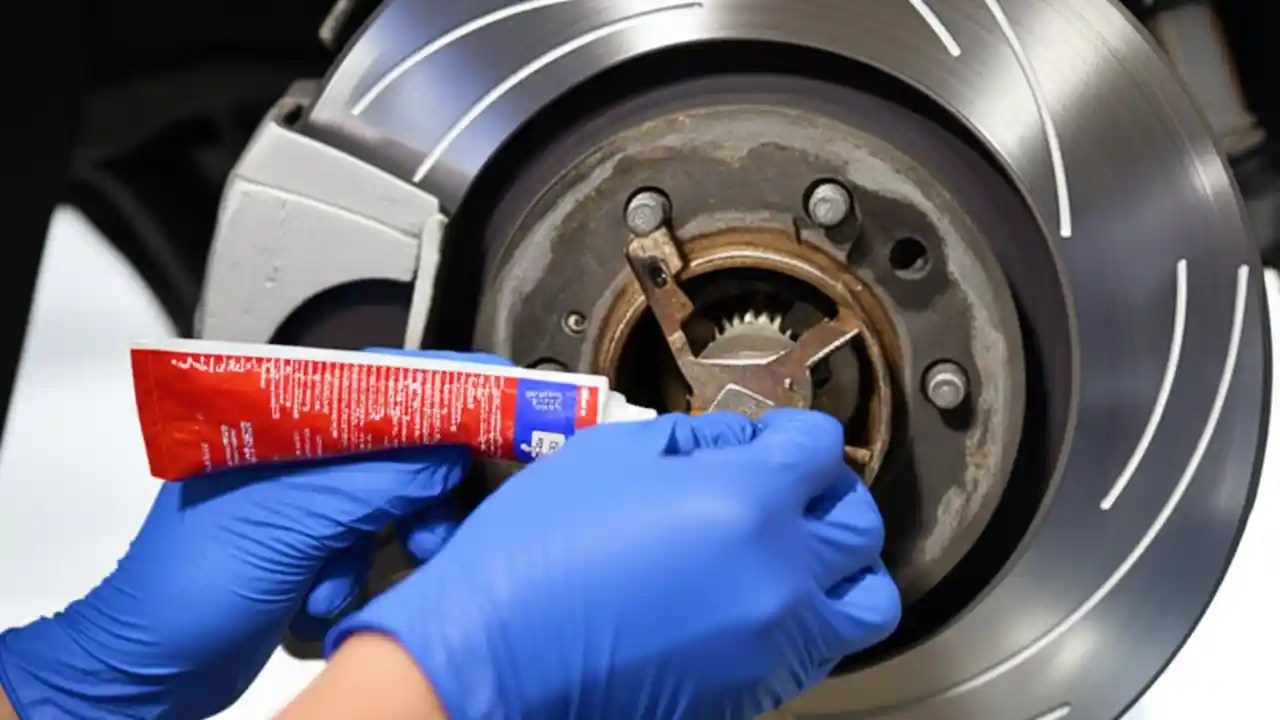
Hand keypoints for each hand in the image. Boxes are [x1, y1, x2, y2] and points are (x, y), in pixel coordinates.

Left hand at [0, 350, 506, 718]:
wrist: (147, 670)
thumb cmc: (183, 588)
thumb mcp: (289, 522)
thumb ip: (376, 482)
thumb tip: (450, 456)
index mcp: (280, 421)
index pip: (380, 385)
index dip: (445, 388)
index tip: (504, 396)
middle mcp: (299, 456)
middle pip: (402, 446)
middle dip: (426, 489)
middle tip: (436, 522)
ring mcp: (308, 504)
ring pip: (395, 502)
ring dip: (391, 542)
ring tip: (356, 573)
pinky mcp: (315, 550)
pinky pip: (375, 548)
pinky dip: (364, 575)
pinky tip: (323, 598)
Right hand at [328, 409, 900, 718]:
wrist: (496, 659)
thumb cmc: (535, 559)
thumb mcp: (609, 455)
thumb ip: (694, 439)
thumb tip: (739, 444)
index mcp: (746, 502)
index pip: (821, 449)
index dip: (797, 433)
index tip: (779, 438)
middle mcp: (779, 576)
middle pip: (860, 523)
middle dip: (828, 494)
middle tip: (789, 488)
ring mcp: (775, 642)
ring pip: (865, 600)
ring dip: (842, 568)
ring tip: (798, 554)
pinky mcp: (758, 689)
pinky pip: (821, 649)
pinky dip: (809, 619)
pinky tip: (758, 600)